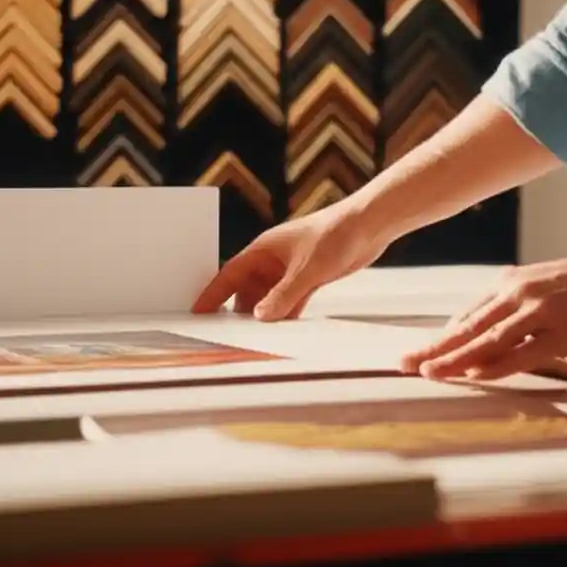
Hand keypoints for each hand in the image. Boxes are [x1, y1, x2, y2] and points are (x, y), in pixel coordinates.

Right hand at [192, 204, 389, 320]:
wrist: (370, 225)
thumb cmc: (336, 234)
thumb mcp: (307, 270)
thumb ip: (283, 295)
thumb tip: (260, 317)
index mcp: (263, 249)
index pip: (230, 274)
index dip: (212, 294)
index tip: (197, 312)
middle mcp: (273, 260)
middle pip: (247, 290)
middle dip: (238, 312)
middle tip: (227, 337)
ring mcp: (291, 270)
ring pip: (269, 298)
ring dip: (264, 317)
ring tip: (253, 341)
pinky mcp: (310, 278)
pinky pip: (290, 301)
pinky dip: (286, 316)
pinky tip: (283, 333)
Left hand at [401, 246, 566, 379]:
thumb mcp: (546, 287)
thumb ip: (518, 308)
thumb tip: (490, 332)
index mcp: (512, 285)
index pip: (466, 318)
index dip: (439, 339)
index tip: (415, 354)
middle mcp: (518, 295)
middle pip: (466, 328)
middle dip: (432, 349)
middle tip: (401, 364)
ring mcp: (539, 312)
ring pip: (486, 341)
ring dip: (454, 359)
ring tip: (426, 373)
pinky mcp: (563, 331)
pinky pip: (521, 353)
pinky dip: (494, 365)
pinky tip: (473, 376)